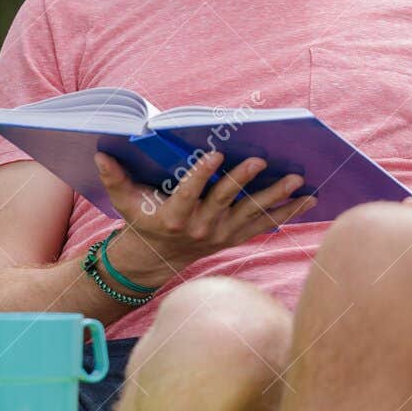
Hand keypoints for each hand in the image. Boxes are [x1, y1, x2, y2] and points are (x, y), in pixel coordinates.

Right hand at [93, 151, 317, 284]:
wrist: (157, 258)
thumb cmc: (142, 221)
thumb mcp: (124, 201)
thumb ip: (115, 177)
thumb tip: (101, 152)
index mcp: (175, 216)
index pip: (189, 192)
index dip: (201, 174)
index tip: (215, 154)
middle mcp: (201, 227)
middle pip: (226, 200)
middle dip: (245, 180)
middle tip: (262, 160)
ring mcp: (223, 234)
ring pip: (253, 213)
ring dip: (277, 196)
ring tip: (299, 180)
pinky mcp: (238, 237)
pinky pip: (267, 225)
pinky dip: (289, 212)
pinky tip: (310, 199)